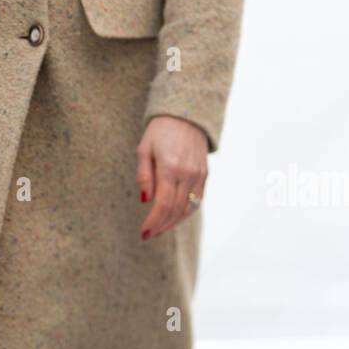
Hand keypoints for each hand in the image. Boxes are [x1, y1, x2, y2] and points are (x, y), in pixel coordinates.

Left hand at [136, 115, 207, 238]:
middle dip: (161, 225)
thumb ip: (144, 175)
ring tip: (160, 229)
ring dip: (174, 222)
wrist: (186, 113)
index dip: (154, 222)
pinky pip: (197, 200)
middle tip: (148, 235)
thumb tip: (146, 201)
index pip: (163, 204)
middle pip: (176, 209)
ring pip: (189, 208)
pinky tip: (175, 217)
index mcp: (170, 166)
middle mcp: (187, 173)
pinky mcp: (205, 174)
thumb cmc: (160, 131)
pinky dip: (186, 212)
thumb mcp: (144, 149)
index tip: (143, 233)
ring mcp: (199, 174)